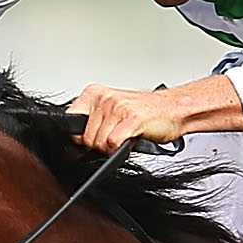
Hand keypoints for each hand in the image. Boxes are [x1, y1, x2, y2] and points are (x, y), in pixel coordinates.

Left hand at [69, 84, 183, 154]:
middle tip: (114, 137)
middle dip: (98, 145)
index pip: (70, 120)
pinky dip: (120, 149)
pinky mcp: (131, 119)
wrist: (172, 110)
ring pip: (99, 143)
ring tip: (124, 136)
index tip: (91, 137)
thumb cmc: (143, 113)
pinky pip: (112, 144)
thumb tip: (73, 138)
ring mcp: (117, 107)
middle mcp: (105, 98)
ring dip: (111, 148)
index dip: (80, 136)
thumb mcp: (110, 111)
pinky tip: (130, 138)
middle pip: (85, 138)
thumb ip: (90, 121)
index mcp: (95, 93)